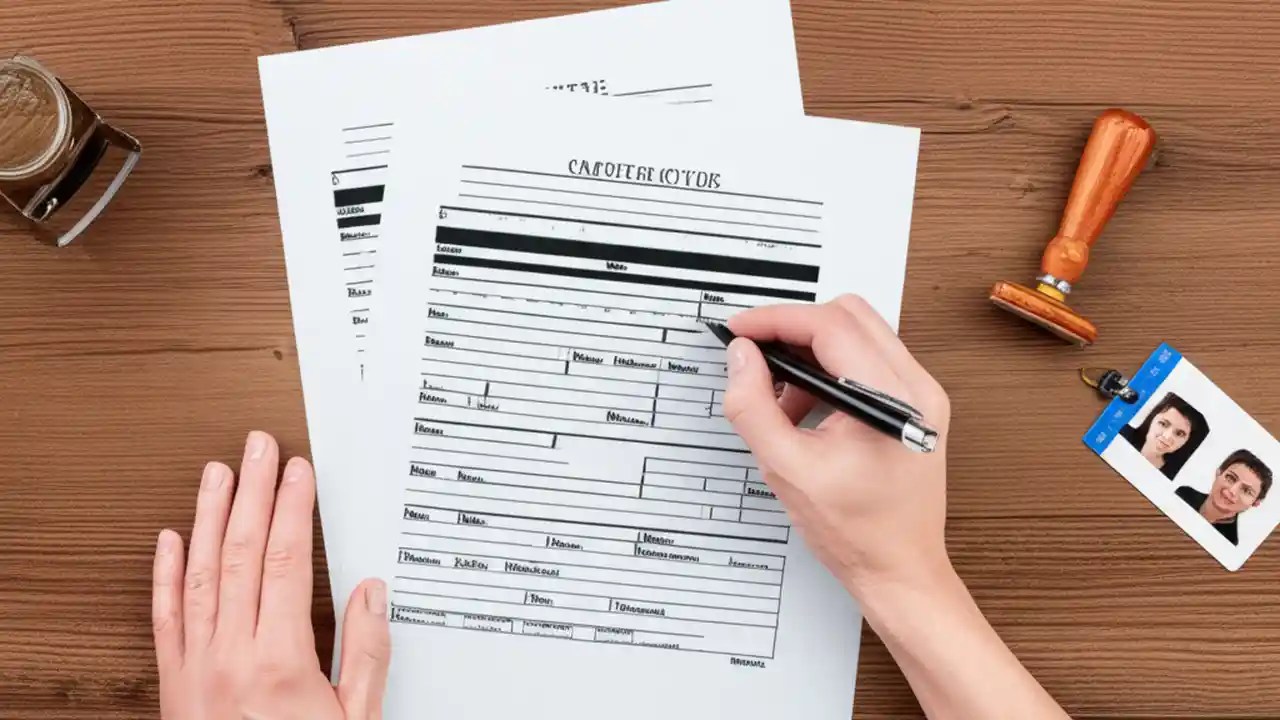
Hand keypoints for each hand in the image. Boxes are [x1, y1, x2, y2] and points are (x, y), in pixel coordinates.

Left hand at [151, 431, 390, 718]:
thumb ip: (366, 655)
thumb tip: (371, 593)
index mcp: (280, 663)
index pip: (288, 562)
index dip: (294, 508)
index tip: (299, 472)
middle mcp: (229, 658)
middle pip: (242, 554)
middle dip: (253, 493)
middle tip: (260, 448)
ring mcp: (195, 670)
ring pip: (199, 575)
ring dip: (209, 517)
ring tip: (218, 474)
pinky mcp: (174, 686)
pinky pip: (164, 618)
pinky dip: (165, 574)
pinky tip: (170, 538)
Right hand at [722, 295, 951, 597]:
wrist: (900, 570)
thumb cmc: (860, 533)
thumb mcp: (788, 469)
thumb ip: (754, 407)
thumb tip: (741, 359)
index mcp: (894, 398)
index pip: (830, 325)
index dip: (777, 320)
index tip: (742, 330)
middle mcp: (917, 388)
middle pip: (848, 315)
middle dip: (793, 328)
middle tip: (755, 354)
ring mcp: (920, 395)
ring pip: (857, 333)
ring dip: (809, 351)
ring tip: (780, 398)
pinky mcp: (912, 406)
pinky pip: (865, 362)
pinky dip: (828, 371)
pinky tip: (803, 411)